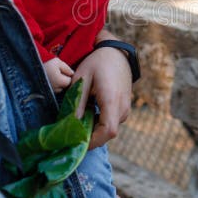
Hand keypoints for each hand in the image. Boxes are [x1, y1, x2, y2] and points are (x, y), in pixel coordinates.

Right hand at [43, 57, 73, 92]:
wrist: (32, 64)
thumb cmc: (47, 62)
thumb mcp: (59, 62)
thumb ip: (67, 69)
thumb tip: (72, 74)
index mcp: (59, 81)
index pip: (69, 82)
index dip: (68, 76)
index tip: (63, 71)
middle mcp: (54, 88)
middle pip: (63, 87)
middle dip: (63, 81)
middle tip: (57, 73)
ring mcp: (49, 90)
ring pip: (57, 89)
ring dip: (57, 84)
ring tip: (52, 76)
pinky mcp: (43, 91)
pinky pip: (51, 90)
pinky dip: (51, 86)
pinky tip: (48, 79)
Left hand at [72, 31, 131, 148]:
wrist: (116, 53)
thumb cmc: (97, 63)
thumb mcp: (82, 79)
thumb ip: (78, 102)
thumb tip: (72, 123)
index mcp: (111, 99)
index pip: (107, 131)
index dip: (93, 141)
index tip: (78, 144)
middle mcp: (122, 107)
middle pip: (108, 133)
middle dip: (90, 138)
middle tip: (72, 136)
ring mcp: (125, 108)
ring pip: (110, 129)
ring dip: (94, 131)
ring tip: (78, 124)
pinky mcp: (124, 107)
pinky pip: (112, 122)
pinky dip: (99, 124)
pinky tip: (87, 116)